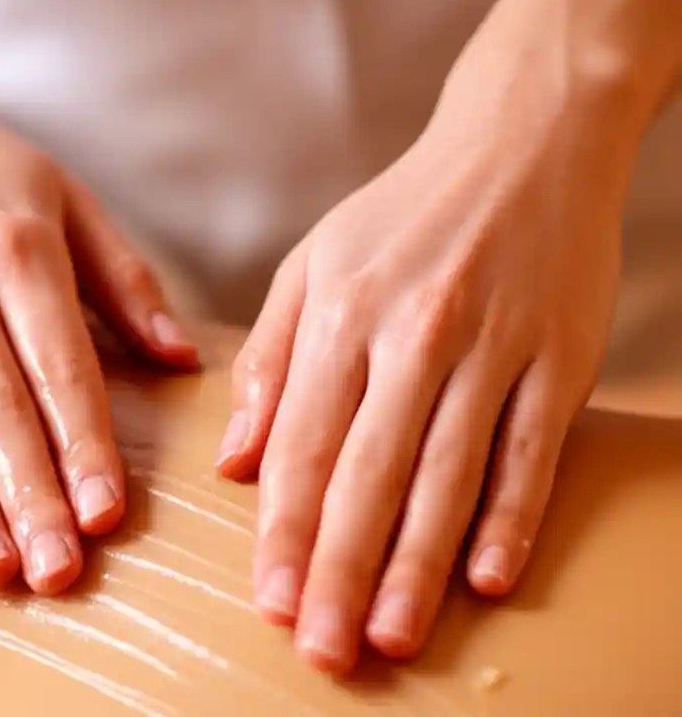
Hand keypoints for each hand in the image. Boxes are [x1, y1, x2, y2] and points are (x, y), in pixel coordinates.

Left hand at [216, 99, 631, 669]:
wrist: (524, 142)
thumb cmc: (402, 216)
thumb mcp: (312, 266)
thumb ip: (268, 363)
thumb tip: (233, 462)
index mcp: (341, 314)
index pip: (304, 444)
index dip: (285, 529)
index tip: (269, 600)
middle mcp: (413, 334)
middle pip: (369, 475)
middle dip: (342, 570)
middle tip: (323, 649)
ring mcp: (492, 349)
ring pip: (447, 476)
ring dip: (417, 565)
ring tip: (392, 638)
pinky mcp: (558, 360)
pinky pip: (530, 452)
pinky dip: (511, 517)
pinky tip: (486, 579)